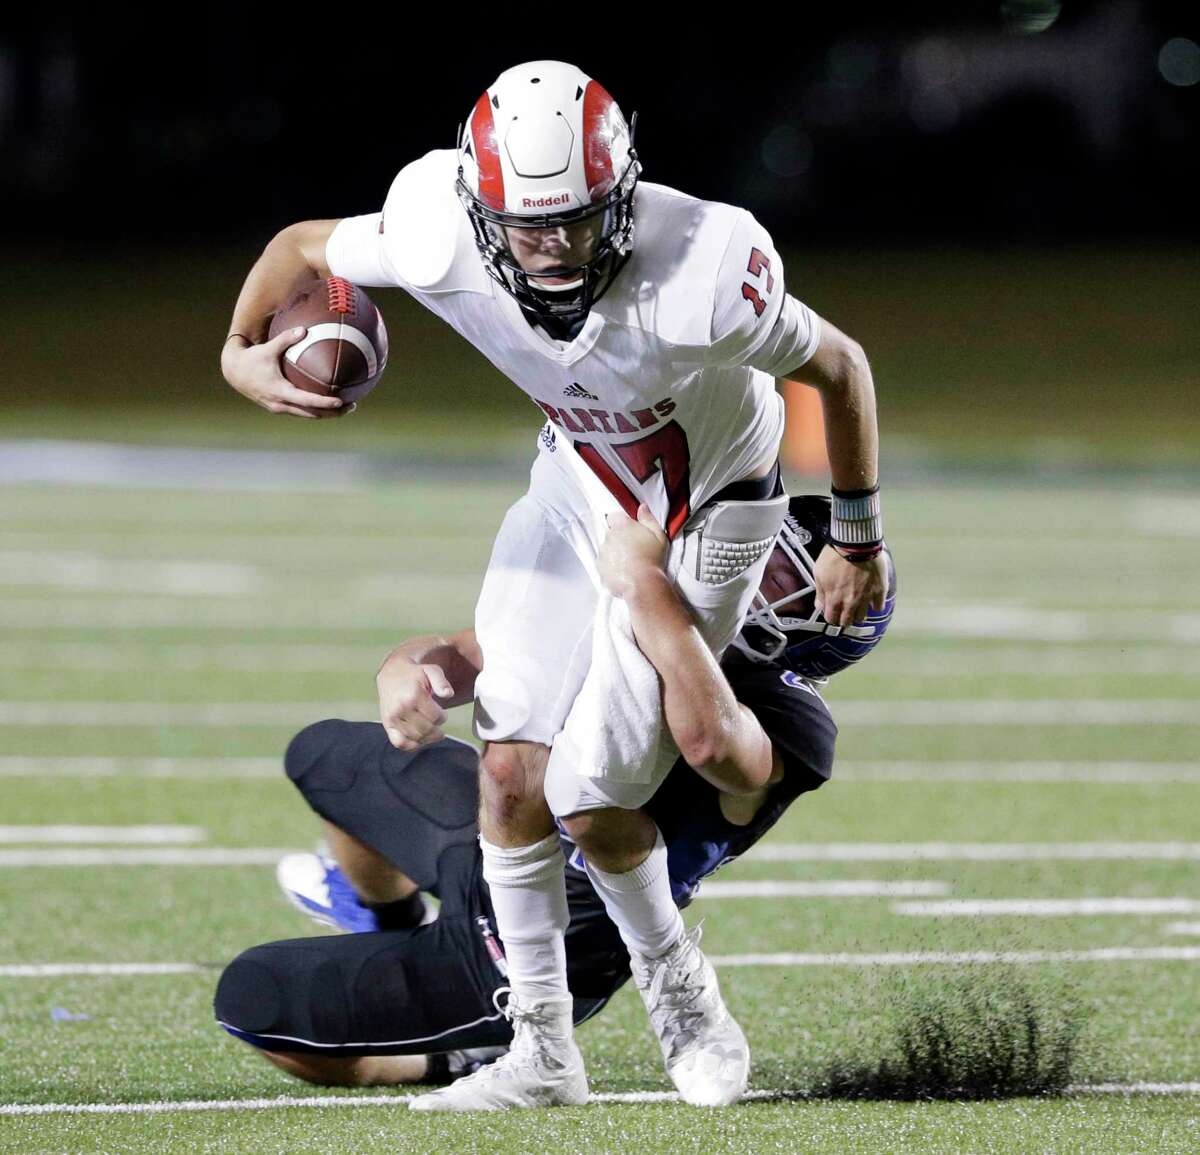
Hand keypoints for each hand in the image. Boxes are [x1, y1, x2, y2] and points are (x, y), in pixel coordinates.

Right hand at [220, 329, 349, 418]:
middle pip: (312, 414)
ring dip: (326, 414)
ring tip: (346, 407)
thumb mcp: (267, 349)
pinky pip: (301, 411)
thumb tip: (304, 329)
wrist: (234, 373)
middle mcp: (280, 404)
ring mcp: (279, 408)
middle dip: (333, 413)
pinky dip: (315, 409)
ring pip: (308, 415)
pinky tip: (328, 403)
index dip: (325, 403)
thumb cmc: (252, 359)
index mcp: (280, 392)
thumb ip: (286, 339)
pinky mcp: (279, 408)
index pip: (308, 401)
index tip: (342, 401)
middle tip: (352, 406)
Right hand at [376, 654, 454, 749]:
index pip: (435, 717)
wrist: (391, 673)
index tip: (442, 713)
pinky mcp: (387, 724)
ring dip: (427, 738)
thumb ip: (442, 682)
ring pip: (415, 738)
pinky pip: (400, 743)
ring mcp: (393, 718)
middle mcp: (401, 708)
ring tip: (432, 731)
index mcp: (413, 695)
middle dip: (436, 729)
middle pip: (426, 729)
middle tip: (437, 722)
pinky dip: (412, 745)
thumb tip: (449, 694)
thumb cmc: (415, 674)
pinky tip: (420, 739)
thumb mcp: (431, 671)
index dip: (443, 717)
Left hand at [598, 503, 667, 597]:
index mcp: (622, 526)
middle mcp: (608, 537)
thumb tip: (642, 508)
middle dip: (618, 540)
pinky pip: (604, 564)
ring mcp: (602, 553)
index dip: (620, 523)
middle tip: (632, 549)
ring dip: (614, 554)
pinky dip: (611, 567)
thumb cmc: (652, 558)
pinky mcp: (600, 568)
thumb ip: (648, 519)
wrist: (642, 583)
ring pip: (606, 549)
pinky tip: (623, 572)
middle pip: (610, 534)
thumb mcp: (658, 535)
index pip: (613, 517)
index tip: (628, 530)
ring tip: (628, 563)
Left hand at [813, 545, 888, 627]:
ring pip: (862, 617)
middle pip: (847, 622)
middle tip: (845, 612)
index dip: (831, 617)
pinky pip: (878, 607)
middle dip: (844, 618)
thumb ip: (820, 592)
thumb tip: (819, 605)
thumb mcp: (819, 573)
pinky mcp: (879, 591)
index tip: (832, 613)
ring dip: (858, 613)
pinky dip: (874, 605)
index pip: (832, 619)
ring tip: (857, 605)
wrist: (855, 544)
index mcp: (834, 599)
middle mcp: (850, 603)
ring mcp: (866, 598)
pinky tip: (871, 599)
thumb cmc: (835, 556)